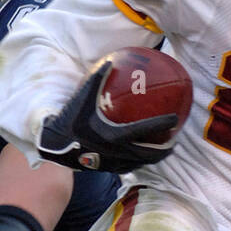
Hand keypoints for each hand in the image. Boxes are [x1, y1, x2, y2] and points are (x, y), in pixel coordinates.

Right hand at [36, 61, 177, 173]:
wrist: (54, 147)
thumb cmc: (68, 121)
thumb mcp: (82, 98)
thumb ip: (97, 80)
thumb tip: (111, 61)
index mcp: (114, 135)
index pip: (145, 130)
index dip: (162, 124)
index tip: (176, 119)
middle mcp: (117, 152)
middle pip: (149, 154)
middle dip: (165, 149)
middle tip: (174, 141)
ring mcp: (113, 163)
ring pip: (140, 163)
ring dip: (153, 158)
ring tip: (163, 151)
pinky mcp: (107, 169)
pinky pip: (128, 167)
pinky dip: (138, 162)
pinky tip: (139, 155)